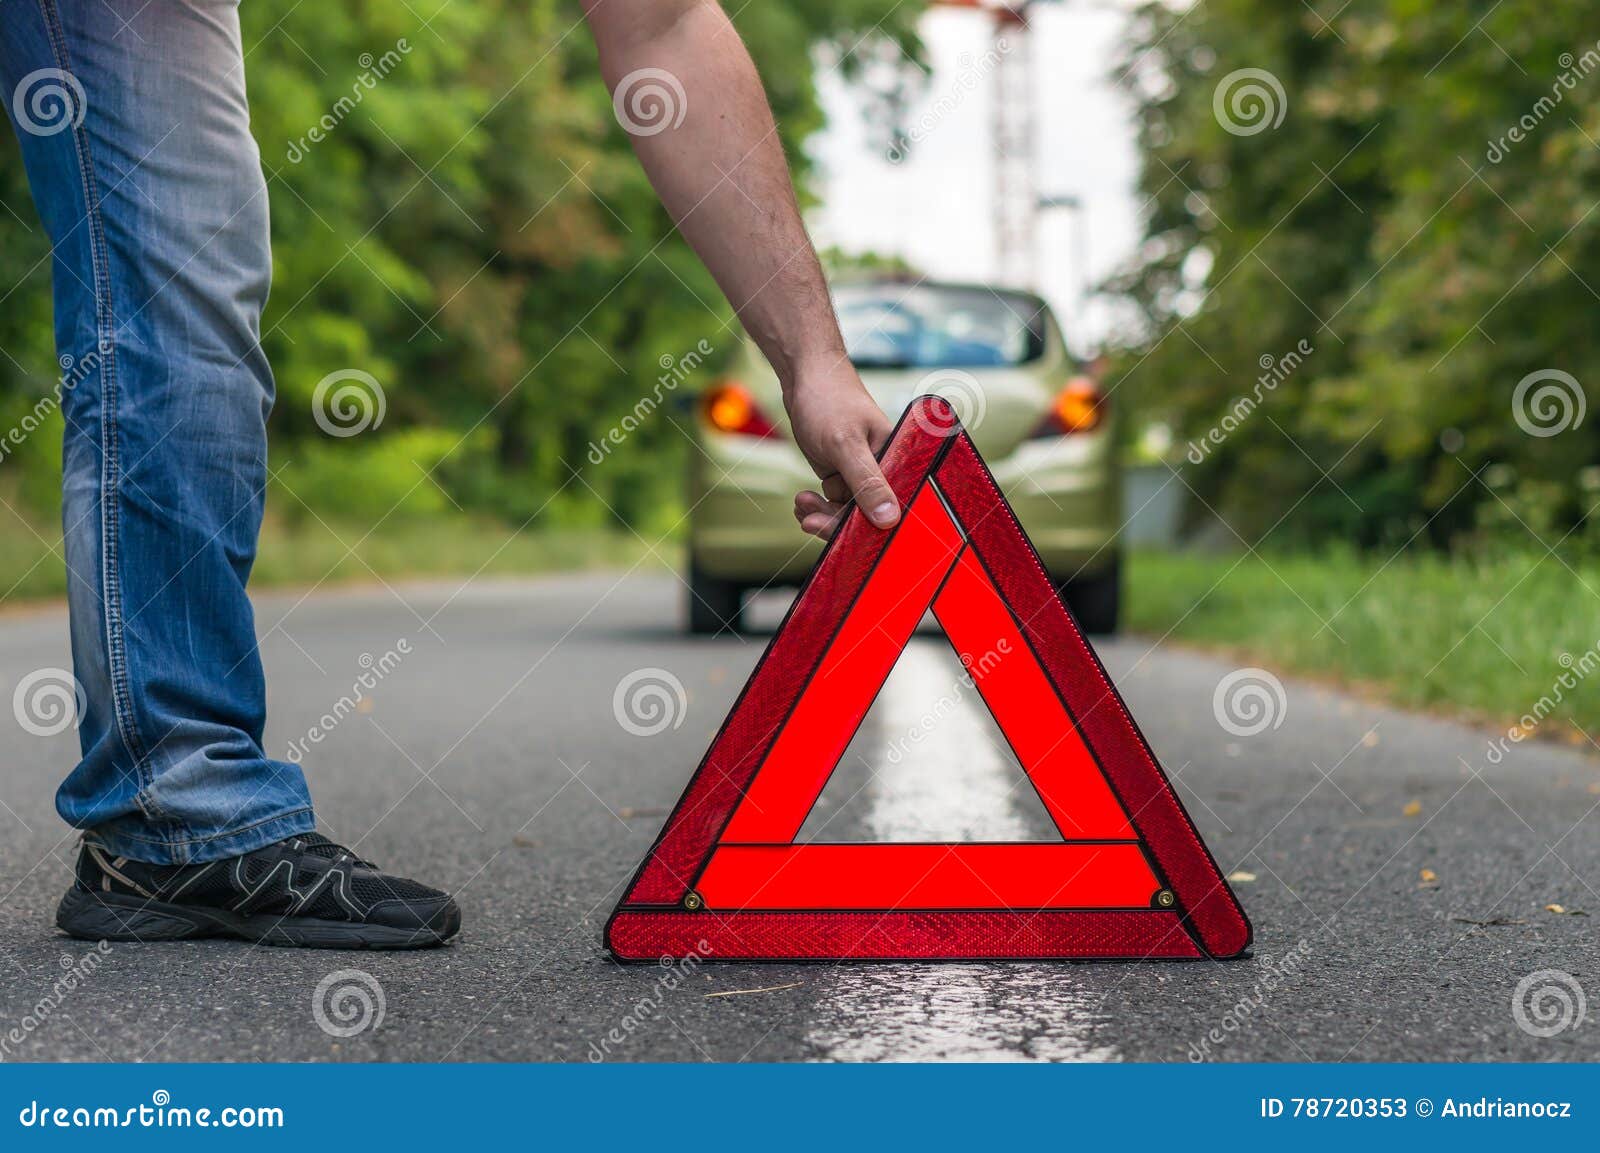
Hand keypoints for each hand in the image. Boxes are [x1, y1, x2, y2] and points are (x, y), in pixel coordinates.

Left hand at [785, 362, 897, 539]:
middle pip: (866, 513)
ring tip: (801, 505)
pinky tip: (802, 501)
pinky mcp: (844, 471)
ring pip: (847, 509)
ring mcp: (862, 472)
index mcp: (897, 461)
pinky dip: (818, 504)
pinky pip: (835, 499)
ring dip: (822, 512)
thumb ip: (866, 482)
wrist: (806, 376)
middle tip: (808, 522)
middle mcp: (884, 469)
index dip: (863, 526)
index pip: (888, 507)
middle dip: (835, 521)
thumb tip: (889, 519)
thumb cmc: (829, 400)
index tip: (835, 534)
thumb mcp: (845, 444)